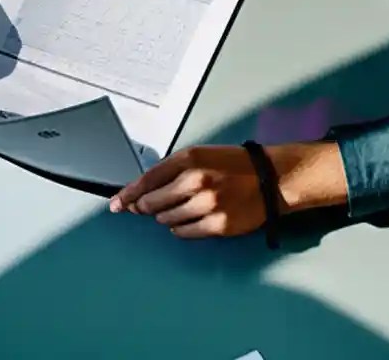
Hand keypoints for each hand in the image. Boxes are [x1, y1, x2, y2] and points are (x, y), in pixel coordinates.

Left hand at [109, 146, 269, 238]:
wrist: (271, 178)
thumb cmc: (236, 165)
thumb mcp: (201, 155)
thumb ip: (170, 170)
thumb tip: (140, 190)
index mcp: (189, 159)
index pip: (147, 180)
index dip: (127, 194)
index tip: (116, 203)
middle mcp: (196, 181)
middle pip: (151, 204)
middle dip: (145, 207)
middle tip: (148, 207)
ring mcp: (207, 205)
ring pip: (165, 219)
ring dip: (166, 216)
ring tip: (184, 206)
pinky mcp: (217, 225)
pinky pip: (183, 232)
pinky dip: (181, 227)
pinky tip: (191, 217)